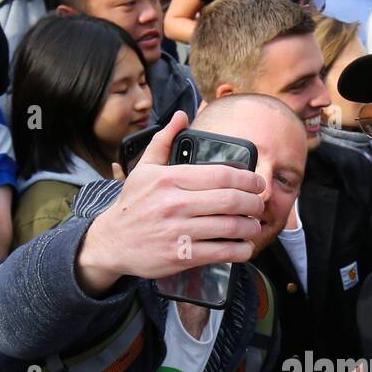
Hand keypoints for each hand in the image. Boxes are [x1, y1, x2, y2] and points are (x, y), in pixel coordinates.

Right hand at [75, 111, 264, 295]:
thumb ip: (164, 141)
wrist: (111, 242)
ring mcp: (178, 231)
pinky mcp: (181, 256)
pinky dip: (240, 250)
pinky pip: (221, 252)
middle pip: (231, 200)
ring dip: (250, 227)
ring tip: (254, 225)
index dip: (248, 179)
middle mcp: (175, 203)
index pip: (221, 174)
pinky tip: (245, 247)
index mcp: (170, 178)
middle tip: (259, 205)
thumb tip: (181, 115)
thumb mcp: (143, 169)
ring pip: (230, 227)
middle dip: (254, 203)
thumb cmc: (133, 204)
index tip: (258, 182)